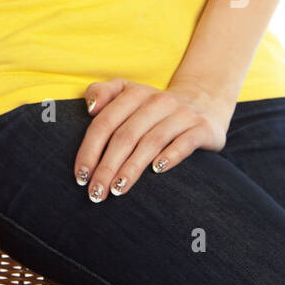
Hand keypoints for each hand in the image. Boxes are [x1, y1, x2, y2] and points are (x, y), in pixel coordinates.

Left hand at [73, 76, 233, 202]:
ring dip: (132, 168)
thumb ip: (102, 92)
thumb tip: (90, 108)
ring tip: (117, 190)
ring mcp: (181, 114)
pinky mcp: (202, 128)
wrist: (204, 100)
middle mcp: (158, 101)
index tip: (80, 176)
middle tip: (96, 192)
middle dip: (107, 166)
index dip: (90, 149)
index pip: (105, 122)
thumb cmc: (154, 106)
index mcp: (134, 93)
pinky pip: (185, 142)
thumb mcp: (128, 91)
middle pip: (126, 135)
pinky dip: (170, 155)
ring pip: (151, 141)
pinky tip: (157, 171)